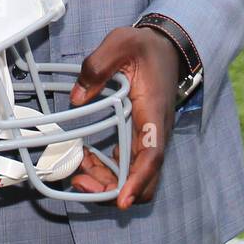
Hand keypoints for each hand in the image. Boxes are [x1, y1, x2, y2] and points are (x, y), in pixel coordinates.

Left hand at [67, 26, 181, 208]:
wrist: (166, 48)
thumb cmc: (144, 47)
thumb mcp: (120, 43)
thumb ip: (97, 66)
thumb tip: (77, 97)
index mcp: (153, 113)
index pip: (151, 155)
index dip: (137, 180)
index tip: (121, 201)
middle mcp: (155, 132)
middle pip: (143, 177)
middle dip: (114, 189)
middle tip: (80, 181)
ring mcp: (149, 136)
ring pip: (135, 175)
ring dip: (108, 181)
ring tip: (77, 172)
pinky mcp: (141, 136)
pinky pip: (129, 163)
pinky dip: (109, 169)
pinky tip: (86, 159)